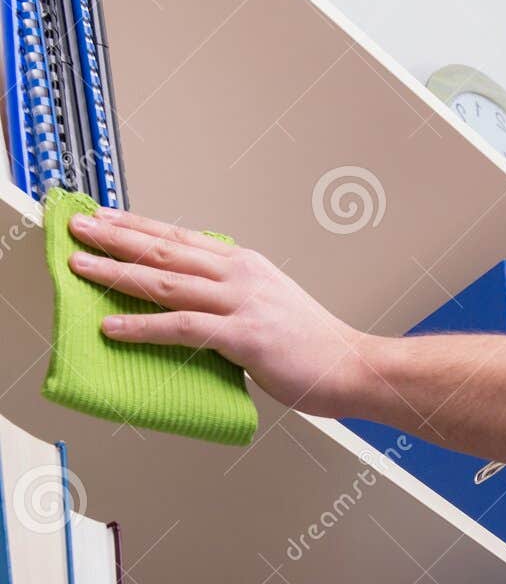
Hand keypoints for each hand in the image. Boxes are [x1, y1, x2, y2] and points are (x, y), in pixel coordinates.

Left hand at [66, 206, 375, 417]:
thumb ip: (230, 295)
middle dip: (115, 236)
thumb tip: (190, 299)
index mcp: (246, 264)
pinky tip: (112, 327)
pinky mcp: (243, 336)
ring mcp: (242, 303)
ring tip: (79, 266)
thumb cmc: (312, 345)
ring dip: (117, 272)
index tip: (103, 216)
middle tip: (77, 227)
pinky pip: (182, 327)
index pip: (180, 237)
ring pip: (166, 282)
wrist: (351, 366)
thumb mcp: (269, 303)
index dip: (137, 225)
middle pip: (166, 249)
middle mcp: (241, 275)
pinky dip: (143, 326)